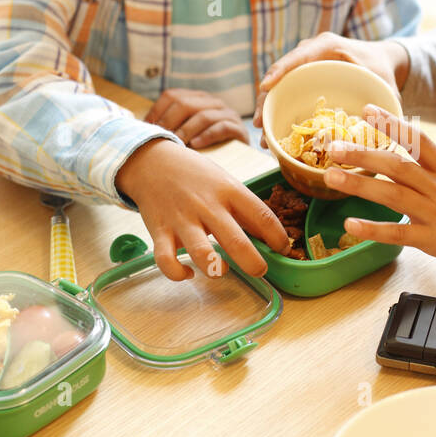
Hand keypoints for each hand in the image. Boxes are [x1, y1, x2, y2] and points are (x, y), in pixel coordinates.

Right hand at [115, 138, 291, 280]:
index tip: (282, 249)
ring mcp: (182, 219)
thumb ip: (244, 208)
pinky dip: (178, 273)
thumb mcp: (225, 182)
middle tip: (260, 270)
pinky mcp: (159, 231)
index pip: (262, 216)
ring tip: (222, 269)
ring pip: (202, 254)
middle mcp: (207, 206)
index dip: (278, 237)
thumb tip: (270, 236)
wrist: (153, 162)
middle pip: (236, 241)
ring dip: (216, 269)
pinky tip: (188, 272)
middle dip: (254, 264)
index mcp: (229, 191)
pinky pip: (167, 261)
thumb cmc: (196, 176)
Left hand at [144, 88, 249, 147]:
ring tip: (177, 144)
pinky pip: (222, 127)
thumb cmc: (202, 145)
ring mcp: (227, 113)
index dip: (157, 111)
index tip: (147, 129)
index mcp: (196, 98)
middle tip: (161, 139)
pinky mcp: (238, 128)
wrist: (236, 156)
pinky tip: (196, 145)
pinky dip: (207, 136)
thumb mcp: (183, 131)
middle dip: (169, 122)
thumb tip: (139, 128)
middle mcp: (211, 101)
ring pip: (203, 115)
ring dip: (186, 131)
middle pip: (185, 103)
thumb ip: (167, 126)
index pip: (171, 96)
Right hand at [252, 33, 410, 133]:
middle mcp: (310, 54)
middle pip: (281, 75)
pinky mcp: (302, 82)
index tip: (266, 86)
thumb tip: (374, 125)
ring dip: (269, 111)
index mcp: (327, 46)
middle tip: (260, 124)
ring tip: (263, 139)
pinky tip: (274, 137)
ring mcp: (303, 68)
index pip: (299, 55)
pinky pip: (285, 96)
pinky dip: (278, 114)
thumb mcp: (384, 82)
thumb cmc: (381, 70)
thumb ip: (382, 100)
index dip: (280, 70)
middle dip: (267, 99)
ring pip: (279, 88)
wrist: (380, 62)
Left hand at [319, 105, 435, 259]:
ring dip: (358, 184)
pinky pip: (398, 234)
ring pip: (391, 194)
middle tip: (331, 145)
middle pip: (396, 164)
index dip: (390, 123)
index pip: (417, 140)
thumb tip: (425, 179)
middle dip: (361, 153)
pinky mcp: (434, 240)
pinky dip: (372, 230)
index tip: (366, 109)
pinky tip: (349, 225)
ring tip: (329, 176)